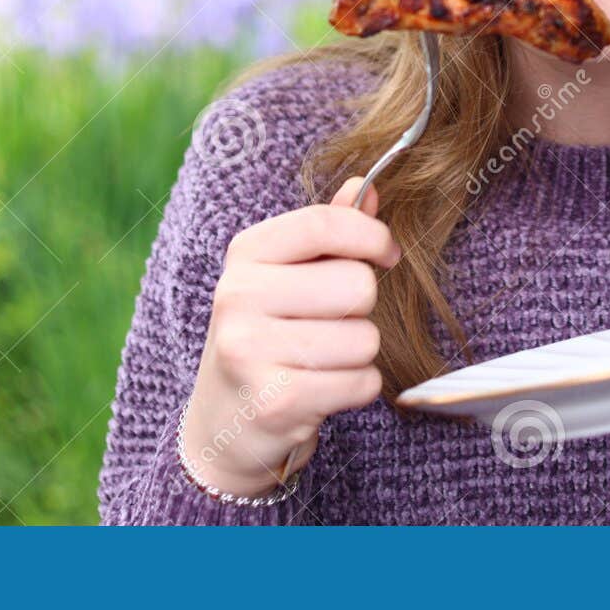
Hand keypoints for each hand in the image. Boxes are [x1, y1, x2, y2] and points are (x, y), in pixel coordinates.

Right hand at [183, 176, 397, 496]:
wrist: (223, 424)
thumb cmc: (266, 336)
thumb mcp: (284, 276)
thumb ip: (326, 232)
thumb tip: (368, 186)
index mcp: (245, 255)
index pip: (324, 223)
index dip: (371, 236)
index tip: (387, 254)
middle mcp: (238, 297)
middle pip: (357, 285)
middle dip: (361, 309)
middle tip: (331, 323)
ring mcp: (250, 351)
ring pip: (364, 338)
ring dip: (358, 354)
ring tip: (321, 361)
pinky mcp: (274, 402)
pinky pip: (360, 382)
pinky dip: (356, 388)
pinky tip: (323, 390)